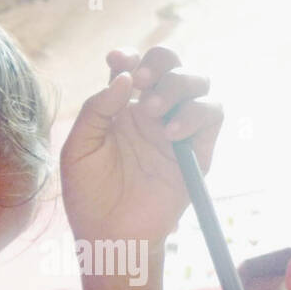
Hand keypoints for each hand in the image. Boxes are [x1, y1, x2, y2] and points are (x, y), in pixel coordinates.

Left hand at [61, 46, 222, 246]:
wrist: (109, 233)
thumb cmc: (88, 194)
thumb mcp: (78, 150)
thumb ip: (96, 111)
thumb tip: (124, 78)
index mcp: (119, 109)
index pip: (132, 67)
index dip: (129, 56)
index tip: (116, 61)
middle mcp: (150, 113)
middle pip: (169, 64)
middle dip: (159, 61)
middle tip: (141, 80)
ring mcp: (175, 127)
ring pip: (196, 81)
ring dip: (177, 85)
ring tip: (154, 112)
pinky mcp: (197, 148)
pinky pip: (212, 112)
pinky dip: (196, 113)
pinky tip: (170, 133)